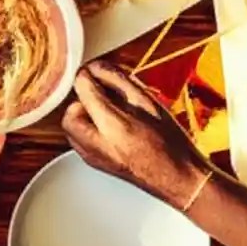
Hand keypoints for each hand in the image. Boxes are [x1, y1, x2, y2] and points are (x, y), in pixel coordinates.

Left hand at [61, 60, 210, 207]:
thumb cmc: (170, 143)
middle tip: (100, 94)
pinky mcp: (92, 162)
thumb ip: (120, 82)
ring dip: (84, 113)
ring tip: (106, 111)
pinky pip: (77, 138)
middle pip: (70, 112)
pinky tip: (107, 126)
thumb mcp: (149, 104)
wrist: (176, 178)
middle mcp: (98, 144)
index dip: (87, 75)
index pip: (84, 89)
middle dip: (82, 99)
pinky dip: (87, 127)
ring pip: (70, 126)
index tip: (93, 71)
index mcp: (115, 126)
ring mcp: (92, 156)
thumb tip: (98, 68)